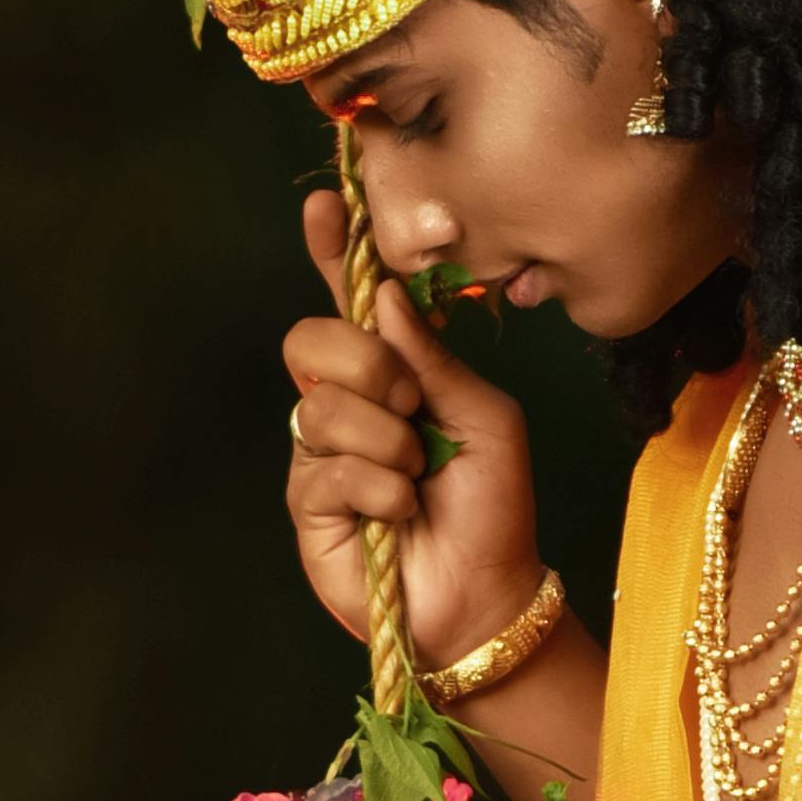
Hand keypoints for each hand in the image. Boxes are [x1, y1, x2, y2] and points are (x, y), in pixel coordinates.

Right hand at [282, 190, 540, 666]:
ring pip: (321, 408)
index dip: (331, 254)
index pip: (349, 303)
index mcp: (394, 373)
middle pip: (310, 342)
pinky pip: (326, 468)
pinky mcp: (308, 506)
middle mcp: (350, 405)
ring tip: (418, 477)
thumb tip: (379, 297)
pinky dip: (377, 487)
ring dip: (386, 441)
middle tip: (411, 406)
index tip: (325, 206)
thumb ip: (435, 359)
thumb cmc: (493, 507)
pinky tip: (401, 513)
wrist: (486, 594)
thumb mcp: (486, 418)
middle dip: (365, 364)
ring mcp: (323, 455)